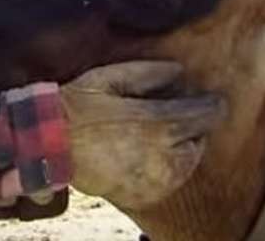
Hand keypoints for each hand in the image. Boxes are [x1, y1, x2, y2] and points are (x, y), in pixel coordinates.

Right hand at [59, 61, 225, 208]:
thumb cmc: (80, 106)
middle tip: (171, 117)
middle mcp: (164, 154)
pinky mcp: (146, 194)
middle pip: (200, 139)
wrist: (52, 145)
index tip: (210, 99)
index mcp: (159, 122)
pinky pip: (171, 181)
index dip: (212, 104)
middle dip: (191, 126)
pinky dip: (166, 169)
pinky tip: (146, 157)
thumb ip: (149, 72)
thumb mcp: (111, 77)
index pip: (207, 114)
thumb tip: (179, 70)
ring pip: (188, 162)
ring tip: (157, 138)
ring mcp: (156, 178)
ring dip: (181, 148)